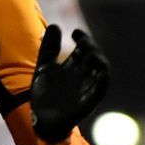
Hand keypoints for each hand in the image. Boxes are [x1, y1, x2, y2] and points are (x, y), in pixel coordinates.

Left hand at [30, 26, 110, 142]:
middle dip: (91, 47)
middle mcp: (83, 77)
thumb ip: (49, 48)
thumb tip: (55, 25)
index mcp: (74, 68)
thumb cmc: (45, 94)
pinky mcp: (88, 102)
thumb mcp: (45, 67)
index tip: (75, 32)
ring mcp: (86, 89)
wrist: (41, 120)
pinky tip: (100, 72)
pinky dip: (102, 81)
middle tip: (82, 41)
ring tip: (90, 53)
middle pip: (94, 58)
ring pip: (102, 72)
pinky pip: (100, 91)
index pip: (84, 49)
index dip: (83, 39)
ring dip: (99, 61)